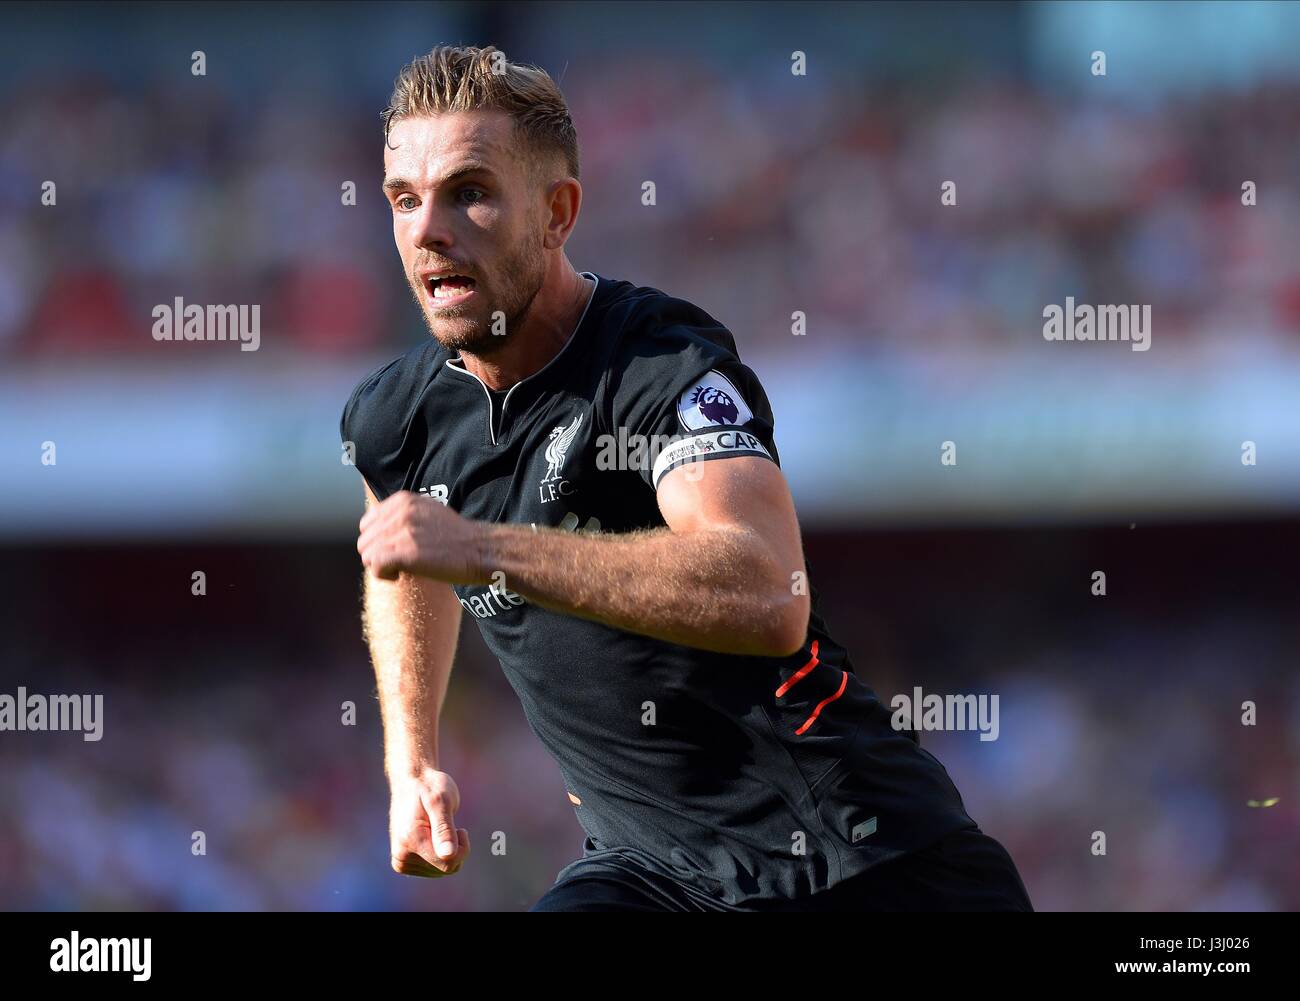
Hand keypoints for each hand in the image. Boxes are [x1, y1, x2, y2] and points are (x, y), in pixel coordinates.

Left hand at [358, 491, 485, 583]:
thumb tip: (376, 525)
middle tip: (398, 562)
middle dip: (378, 555)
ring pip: (367, 555)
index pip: (367, 523)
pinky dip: (385, 575)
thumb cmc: (456, 537)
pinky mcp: (404, 553)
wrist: (479, 550)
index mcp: (402, 500)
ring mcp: (402, 532)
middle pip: (365, 541)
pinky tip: (401, 575)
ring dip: (381, 566)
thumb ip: (402, 514)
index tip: (395, 549)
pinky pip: (375, 566)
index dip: (378, 540)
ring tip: (402, 569)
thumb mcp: (427, 511)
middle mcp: (400, 512)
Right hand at [389, 770, 470, 877]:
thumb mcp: (442, 800)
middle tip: (451, 826)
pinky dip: (439, 855)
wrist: (411, 782)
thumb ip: (444, 829)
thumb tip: (449, 855)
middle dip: (455, 849)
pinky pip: (432, 870)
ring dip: (447, 851)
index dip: (462, 847)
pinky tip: (433, 837)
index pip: (448, 862)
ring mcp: (401, 861)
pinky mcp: (403, 863)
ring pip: (441, 871)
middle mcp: (401, 855)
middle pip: (446, 869)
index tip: (460, 829)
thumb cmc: (430, 787)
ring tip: (438, 829)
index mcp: (410, 840)